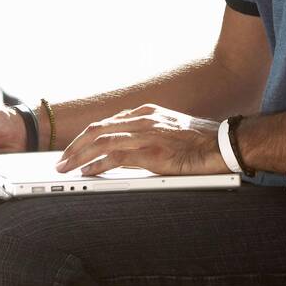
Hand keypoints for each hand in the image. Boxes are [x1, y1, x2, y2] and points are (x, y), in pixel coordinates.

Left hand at [54, 104, 226, 177]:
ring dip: (79, 156)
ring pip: (102, 141)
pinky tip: (87, 173)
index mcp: (147, 112)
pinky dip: (98, 165)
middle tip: (60, 160)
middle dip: (75, 145)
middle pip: (98, 129)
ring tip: (66, 168)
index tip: (73, 149)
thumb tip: (124, 152)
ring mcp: (147, 134)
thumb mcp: (169, 132)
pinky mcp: (152, 151)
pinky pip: (117, 157)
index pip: (107, 122)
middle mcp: (143, 119)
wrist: (224, 144)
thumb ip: (147, 136)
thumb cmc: (201, 142)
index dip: (86, 136)